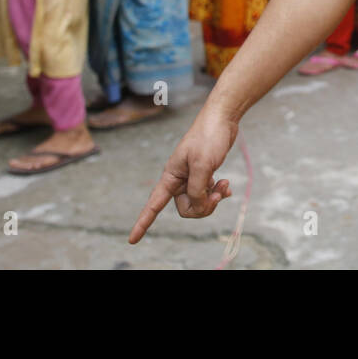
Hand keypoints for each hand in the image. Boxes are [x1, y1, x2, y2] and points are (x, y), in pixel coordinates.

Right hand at [129, 103, 236, 243]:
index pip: (153, 204)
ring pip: (198, 203)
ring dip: (213, 198)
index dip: (143, 222)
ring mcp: (191, 177)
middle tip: (218, 195)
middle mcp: (178, 179)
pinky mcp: (204, 174)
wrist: (222, 118)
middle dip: (203, 206)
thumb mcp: (202, 165)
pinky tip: (226, 186)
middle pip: (186, 208)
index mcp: (171, 177)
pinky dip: (218, 193)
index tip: (132, 240)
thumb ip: (197, 189)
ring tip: (224, 185)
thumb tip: (198, 206)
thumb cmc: (208, 137)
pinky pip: (207, 194)